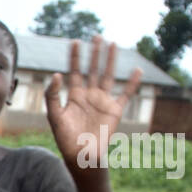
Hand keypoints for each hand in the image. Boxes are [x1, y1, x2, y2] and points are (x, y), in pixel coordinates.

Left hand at [45, 36, 142, 169]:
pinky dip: (133, 83)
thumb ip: (53, 96)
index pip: (75, 71)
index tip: (75, 41)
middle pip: (93, 69)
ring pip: (108, 76)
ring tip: (112, 43)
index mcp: (74, 96)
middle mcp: (89, 95)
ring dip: (110, 60)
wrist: (81, 155)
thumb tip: (56, 74)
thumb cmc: (65, 139)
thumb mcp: (55, 116)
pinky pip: (126, 94)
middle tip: (96, 35)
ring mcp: (103, 101)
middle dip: (94, 54)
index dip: (75, 57)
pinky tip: (138, 70)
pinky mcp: (115, 110)